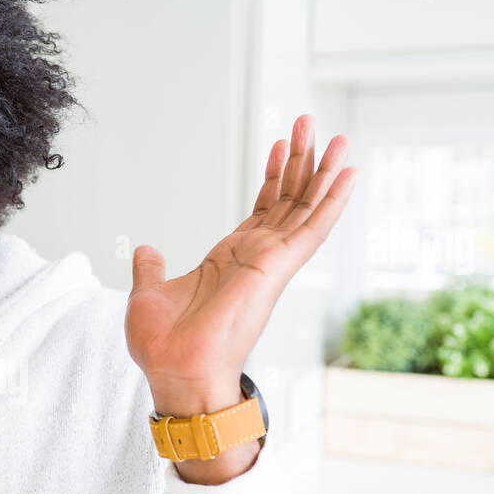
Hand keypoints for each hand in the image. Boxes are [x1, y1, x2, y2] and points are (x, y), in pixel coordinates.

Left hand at [125, 114, 356, 413]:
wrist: (175, 372)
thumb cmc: (164, 346)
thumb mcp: (149, 293)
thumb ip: (152, 269)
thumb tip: (145, 251)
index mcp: (230, 260)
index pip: (261, 209)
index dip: (273, 176)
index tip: (280, 144)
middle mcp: (256, 257)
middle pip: (288, 199)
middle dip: (301, 160)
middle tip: (309, 121)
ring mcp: (271, 262)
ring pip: (306, 207)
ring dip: (322, 171)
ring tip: (337, 135)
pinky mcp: (279, 269)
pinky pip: (313, 229)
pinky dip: (333, 201)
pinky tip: (348, 173)